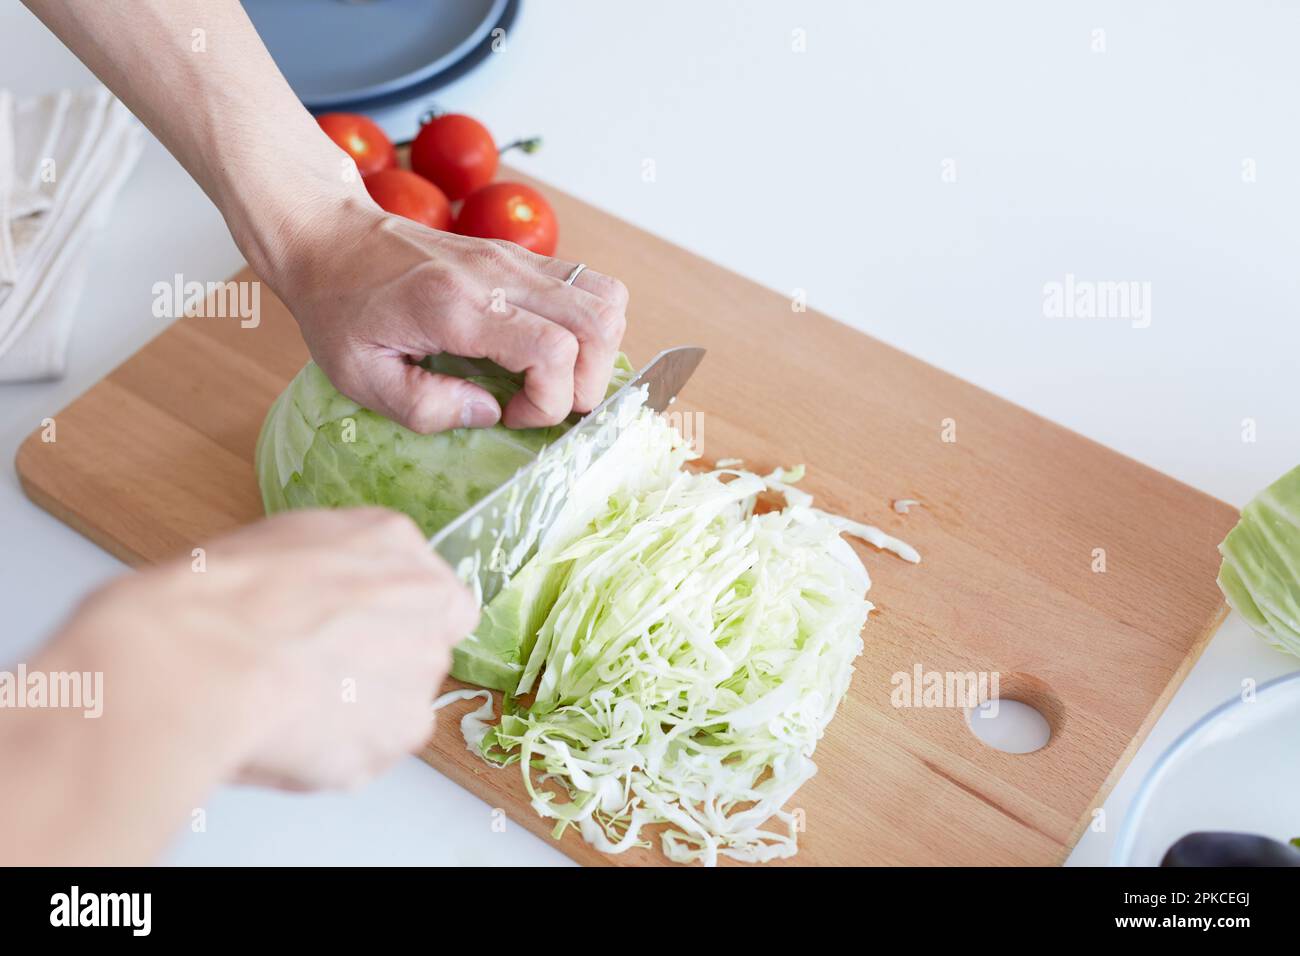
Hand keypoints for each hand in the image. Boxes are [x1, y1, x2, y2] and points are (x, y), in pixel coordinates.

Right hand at [68, 508, 476, 790]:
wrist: (201, 658)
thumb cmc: (220, 597)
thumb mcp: (284, 542)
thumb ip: (337, 570)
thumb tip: (334, 597)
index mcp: (395, 543)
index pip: (434, 593)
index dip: (397, 620)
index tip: (360, 634)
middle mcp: (426, 604)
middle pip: (421, 648)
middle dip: (378, 666)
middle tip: (315, 675)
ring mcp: (420, 672)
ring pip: (399, 703)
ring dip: (360, 711)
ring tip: (292, 707)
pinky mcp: (400, 733)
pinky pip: (374, 750)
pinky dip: (341, 754)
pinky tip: (293, 737)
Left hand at [268, 190, 628, 433]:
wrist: (329, 237)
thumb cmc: (339, 308)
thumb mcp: (359, 376)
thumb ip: (425, 407)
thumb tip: (490, 413)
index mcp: (455, 305)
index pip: (552, 350)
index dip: (549, 400)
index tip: (511, 416)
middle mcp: (497, 273)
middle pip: (597, 322)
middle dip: (587, 381)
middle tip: (545, 403)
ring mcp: (515, 257)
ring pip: (606, 298)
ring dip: (597, 352)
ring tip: (555, 378)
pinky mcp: (520, 255)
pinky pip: (589, 284)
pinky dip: (588, 326)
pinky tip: (550, 350)